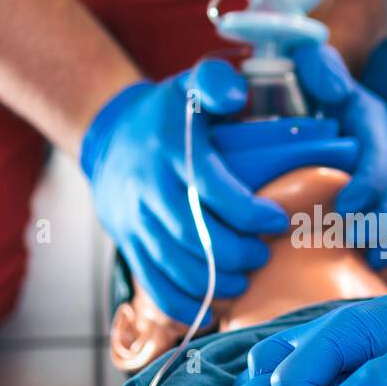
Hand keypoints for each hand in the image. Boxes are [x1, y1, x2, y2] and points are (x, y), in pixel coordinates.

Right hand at [81, 61, 288, 323]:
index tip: (277, 220)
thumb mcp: (190, 83)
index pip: (210, 187)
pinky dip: (183, 302)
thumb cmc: (169, 114)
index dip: (247, 211)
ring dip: (214, 281)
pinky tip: (210, 303)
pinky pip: (153, 282)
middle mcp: (147, 185)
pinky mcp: (128, 242)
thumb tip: (238, 95)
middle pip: (193, 233)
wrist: (109, 135)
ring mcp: (133, 218)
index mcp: (170, 147)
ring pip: (174, 264)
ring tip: (243, 279)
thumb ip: (217, 81)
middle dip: (235, 252)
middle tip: (264, 255)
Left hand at [291, 43, 386, 274]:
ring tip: (375, 262)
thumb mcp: (310, 61)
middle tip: (358, 242)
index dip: (369, 183)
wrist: (312, 93)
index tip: (344, 207)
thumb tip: (337, 89)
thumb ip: (320, 66)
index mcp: (373, 119)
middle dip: (384, 220)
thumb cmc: (304, 81)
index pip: (380, 154)